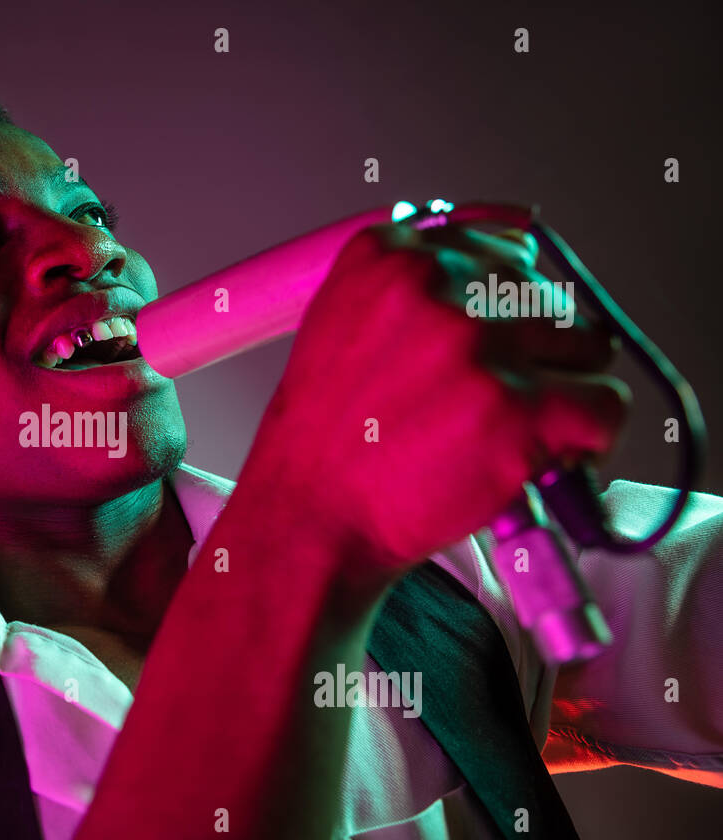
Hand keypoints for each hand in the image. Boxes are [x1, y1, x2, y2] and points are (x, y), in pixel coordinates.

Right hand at [246, 219, 628, 579]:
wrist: (308, 518)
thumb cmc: (322, 440)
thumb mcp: (341, 325)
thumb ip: (414, 285)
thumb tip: (512, 256)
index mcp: (388, 257)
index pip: (502, 249)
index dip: (503, 308)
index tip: (486, 345)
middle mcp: (435, 287)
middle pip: (548, 298)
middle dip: (531, 352)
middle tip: (483, 404)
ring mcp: (480, 345)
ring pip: (586, 347)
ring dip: (559, 392)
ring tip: (502, 431)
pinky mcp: (519, 407)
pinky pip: (605, 405)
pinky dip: (585, 439)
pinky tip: (536, 456)